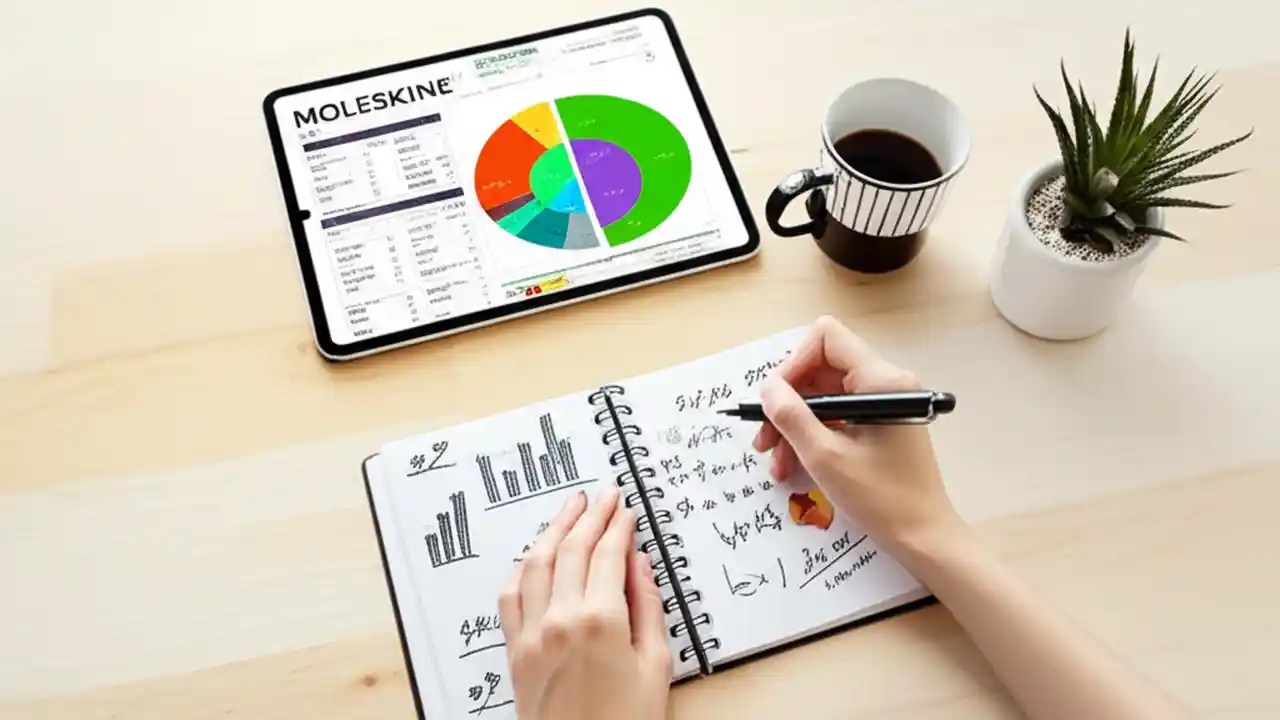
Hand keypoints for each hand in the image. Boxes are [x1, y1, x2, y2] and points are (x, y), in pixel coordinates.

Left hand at [500, 487, 671, 719]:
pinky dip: (523, 567)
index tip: (625, 509)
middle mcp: (561, 619)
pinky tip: (534, 555)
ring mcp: (532, 633)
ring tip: (570, 508)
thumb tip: (639, 563)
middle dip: (589, 515)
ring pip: (536, 562)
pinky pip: (510, 595)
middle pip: (572, 548)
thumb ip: (648, 608)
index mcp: (602, 620)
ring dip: (553, 529)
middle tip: (603, 496)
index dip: (618, 525)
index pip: (608, 553)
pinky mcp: (514, 651)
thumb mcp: (656, 666)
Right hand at [754, 316, 962, 552]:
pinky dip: (813, 436)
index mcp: (881, 380)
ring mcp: (884, 403)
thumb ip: (792, 416)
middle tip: (764, 439)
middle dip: (787, 402)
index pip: (826, 338)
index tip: (776, 400)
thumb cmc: (882, 498)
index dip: (794, 363)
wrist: (924, 536)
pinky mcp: (881, 424)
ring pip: (824, 396)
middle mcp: (885, 382)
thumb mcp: (825, 457)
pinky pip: (837, 416)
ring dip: (794, 425)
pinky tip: (794, 465)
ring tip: (777, 462)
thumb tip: (768, 388)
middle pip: (820, 369)